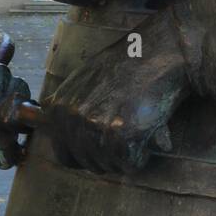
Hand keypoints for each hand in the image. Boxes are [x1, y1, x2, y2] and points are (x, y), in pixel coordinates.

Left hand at [46, 10, 188, 174]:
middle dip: (106, 160)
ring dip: (123, 160)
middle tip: (124, 148)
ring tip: (137, 141)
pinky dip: (139, 159)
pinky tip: (146, 142)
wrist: (156, 50)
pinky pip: (128, 163)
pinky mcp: (120, 131)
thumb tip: (67, 132)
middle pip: (86, 162)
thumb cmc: (126, 63)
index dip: (85, 157)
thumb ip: (72, 105)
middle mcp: (72, 116)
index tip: (101, 153)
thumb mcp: (83, 77)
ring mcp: (95, 124)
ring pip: (106, 164)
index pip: (63, 153)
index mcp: (59, 106)